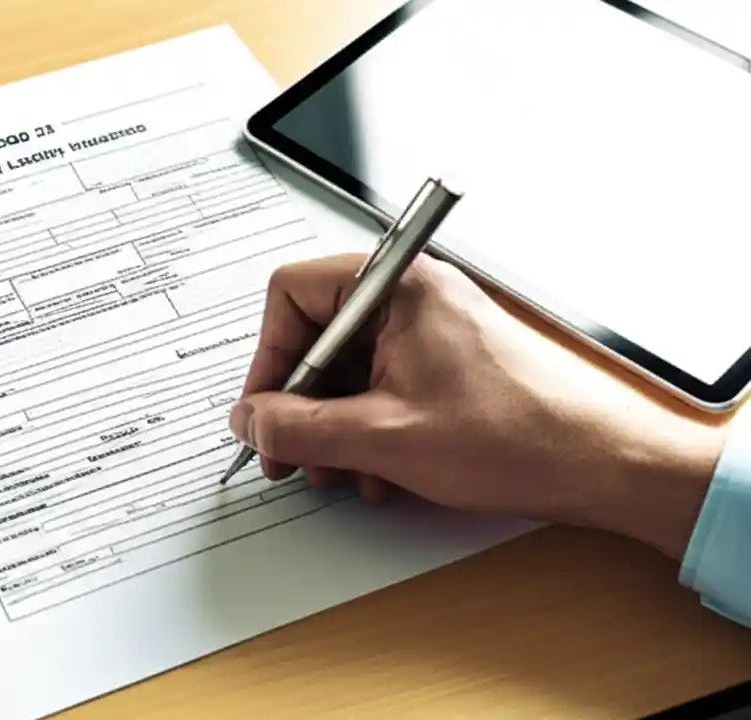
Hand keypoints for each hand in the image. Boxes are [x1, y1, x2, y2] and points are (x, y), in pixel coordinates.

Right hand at [230, 254, 728, 560]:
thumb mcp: (383, 437)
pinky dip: (369, 428)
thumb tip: (250, 419)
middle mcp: (412, 296)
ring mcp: (431, 327)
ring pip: (347, 368)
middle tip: (293, 452)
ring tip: (345, 470)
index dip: (268, 358)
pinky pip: (381, 384)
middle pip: (317, 336)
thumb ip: (300, 427)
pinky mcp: (446, 360)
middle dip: (301, 403)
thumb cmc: (520, 434)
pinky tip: (382, 469)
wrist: (604, 462)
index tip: (264, 409)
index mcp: (396, 286)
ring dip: (335, 426)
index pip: (291, 293)